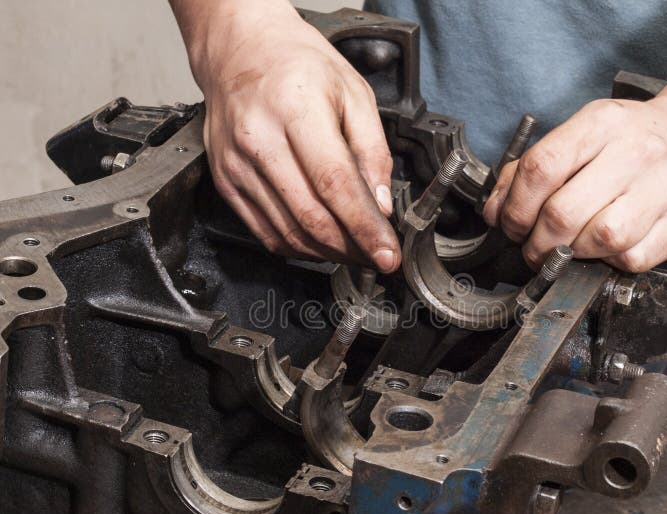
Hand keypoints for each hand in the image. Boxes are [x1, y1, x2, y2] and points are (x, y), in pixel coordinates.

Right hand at [174, 1, 399, 271]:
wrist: (239, 48)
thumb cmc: (297, 64)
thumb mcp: (353, 92)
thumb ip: (372, 150)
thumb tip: (380, 204)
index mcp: (295, 109)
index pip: (335, 184)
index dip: (364, 227)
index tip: (387, 254)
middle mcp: (259, 139)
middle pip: (311, 216)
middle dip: (351, 248)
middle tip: (376, 257)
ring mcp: (237, 164)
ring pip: (288, 232)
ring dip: (327, 252)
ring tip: (354, 252)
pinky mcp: (226, 181)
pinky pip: (265, 232)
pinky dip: (298, 246)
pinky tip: (321, 243)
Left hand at [483, 98, 666, 271]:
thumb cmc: (632, 142)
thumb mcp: (582, 135)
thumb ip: (531, 169)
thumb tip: (494, 210)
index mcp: (601, 125)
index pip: (540, 168)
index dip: (514, 207)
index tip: (509, 224)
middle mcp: (637, 152)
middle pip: (564, 213)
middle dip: (537, 242)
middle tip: (535, 247)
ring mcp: (666, 187)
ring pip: (601, 239)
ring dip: (573, 254)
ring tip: (570, 249)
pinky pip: (634, 259)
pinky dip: (612, 263)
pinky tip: (607, 250)